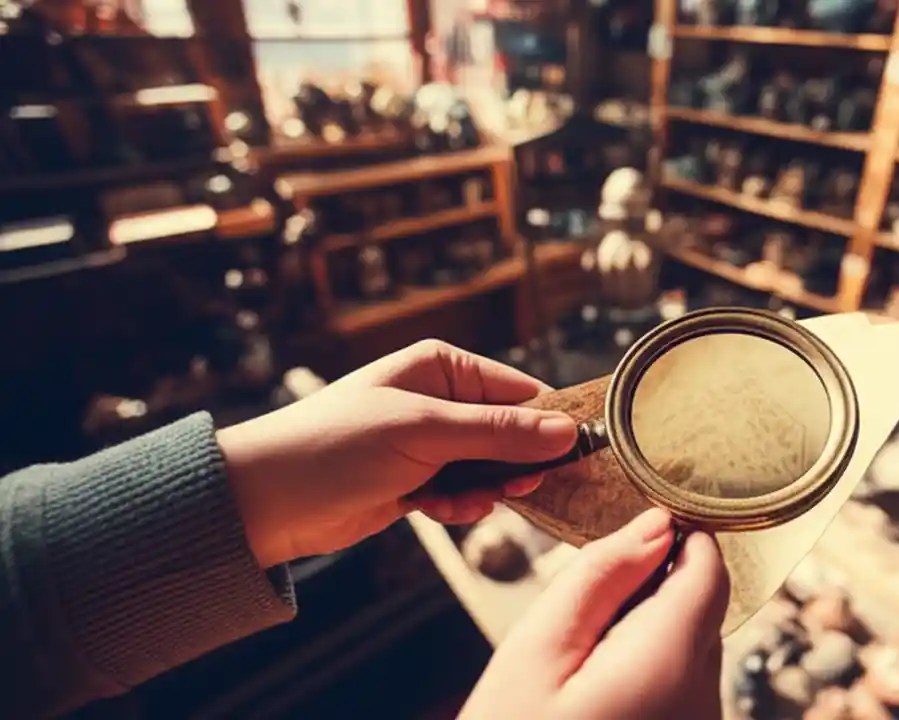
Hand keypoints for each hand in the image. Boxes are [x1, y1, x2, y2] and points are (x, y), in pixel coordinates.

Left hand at [217, 340, 577, 567]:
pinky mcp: (417, 482)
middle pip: (511, 433)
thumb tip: (565, 432)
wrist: (266, 501)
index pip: (520, 391)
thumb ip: (498, 433)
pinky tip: (440, 513)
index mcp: (443, 367)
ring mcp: (430, 444)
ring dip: (486, 490)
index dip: (548, 423)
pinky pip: (463, 494)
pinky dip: (459, 507)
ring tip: (465, 501)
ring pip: (490, 469)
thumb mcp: (424, 431)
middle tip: (518, 487)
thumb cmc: (336, 445)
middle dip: (516, 463)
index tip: (572, 455)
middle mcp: (441, 400)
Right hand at [462, 509, 729, 719]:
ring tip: (579, 666)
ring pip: (691, 647)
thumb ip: (601, 577)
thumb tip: (656, 524)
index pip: (709, 570)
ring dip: (646, 634)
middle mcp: (702, 700)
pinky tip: (593, 694)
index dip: (678, 537)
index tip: (633, 532)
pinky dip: (646, 671)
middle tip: (581, 616)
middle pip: (701, 608)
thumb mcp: (536, 652)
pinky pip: (681, 686)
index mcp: (668, 663)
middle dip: (651, 590)